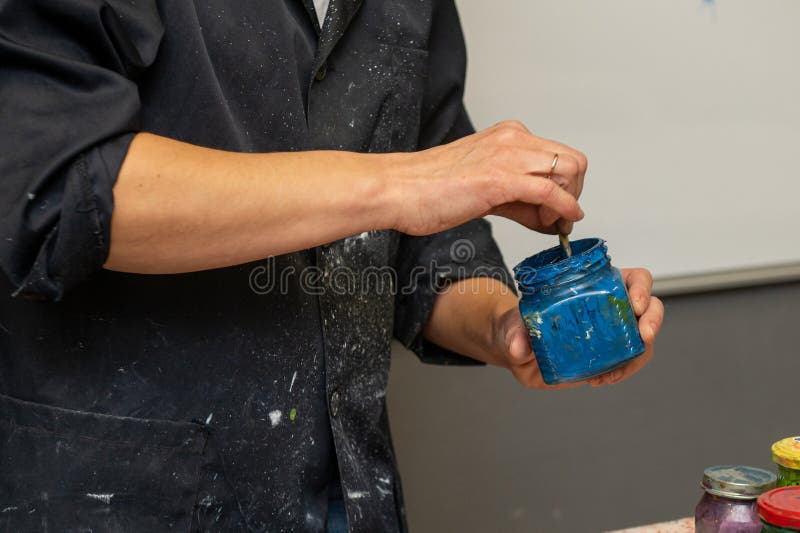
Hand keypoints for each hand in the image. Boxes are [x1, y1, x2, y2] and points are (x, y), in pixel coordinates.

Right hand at [389, 120, 587, 235]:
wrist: (397, 189)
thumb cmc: (428, 189)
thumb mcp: (483, 187)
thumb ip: (517, 198)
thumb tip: (545, 215)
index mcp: (507, 136)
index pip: (558, 156)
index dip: (564, 187)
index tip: (553, 212)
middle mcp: (512, 139)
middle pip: (573, 161)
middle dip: (573, 193)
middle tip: (556, 219)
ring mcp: (508, 156)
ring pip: (569, 171)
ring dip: (569, 202)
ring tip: (549, 224)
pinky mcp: (501, 179)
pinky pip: (550, 191)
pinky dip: (564, 209)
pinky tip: (559, 223)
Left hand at [495, 267, 663, 388]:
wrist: (517, 346)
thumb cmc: (520, 324)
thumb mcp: (514, 325)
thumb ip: (516, 334)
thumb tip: (519, 347)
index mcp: (596, 285)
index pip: (633, 278)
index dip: (641, 288)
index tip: (633, 304)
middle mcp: (610, 305)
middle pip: (649, 306)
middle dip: (653, 320)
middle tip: (643, 337)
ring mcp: (613, 330)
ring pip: (643, 337)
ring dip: (638, 355)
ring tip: (613, 372)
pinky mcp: (608, 354)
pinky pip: (628, 361)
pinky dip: (623, 371)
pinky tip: (603, 378)